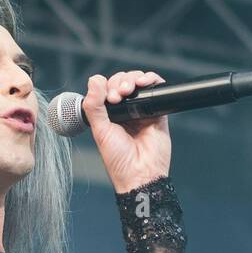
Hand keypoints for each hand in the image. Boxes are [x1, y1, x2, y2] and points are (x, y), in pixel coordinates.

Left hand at [81, 70, 171, 193]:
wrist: (140, 173)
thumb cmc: (119, 160)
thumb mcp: (100, 131)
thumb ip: (94, 106)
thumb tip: (94, 80)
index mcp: (109, 116)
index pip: (107, 89)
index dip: (106, 87)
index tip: (108, 98)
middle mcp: (125, 111)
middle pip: (122, 81)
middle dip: (119, 82)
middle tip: (117, 96)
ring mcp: (142, 110)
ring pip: (138, 81)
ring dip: (132, 78)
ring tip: (129, 90)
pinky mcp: (158, 111)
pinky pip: (156, 88)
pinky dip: (151, 79)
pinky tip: (145, 82)